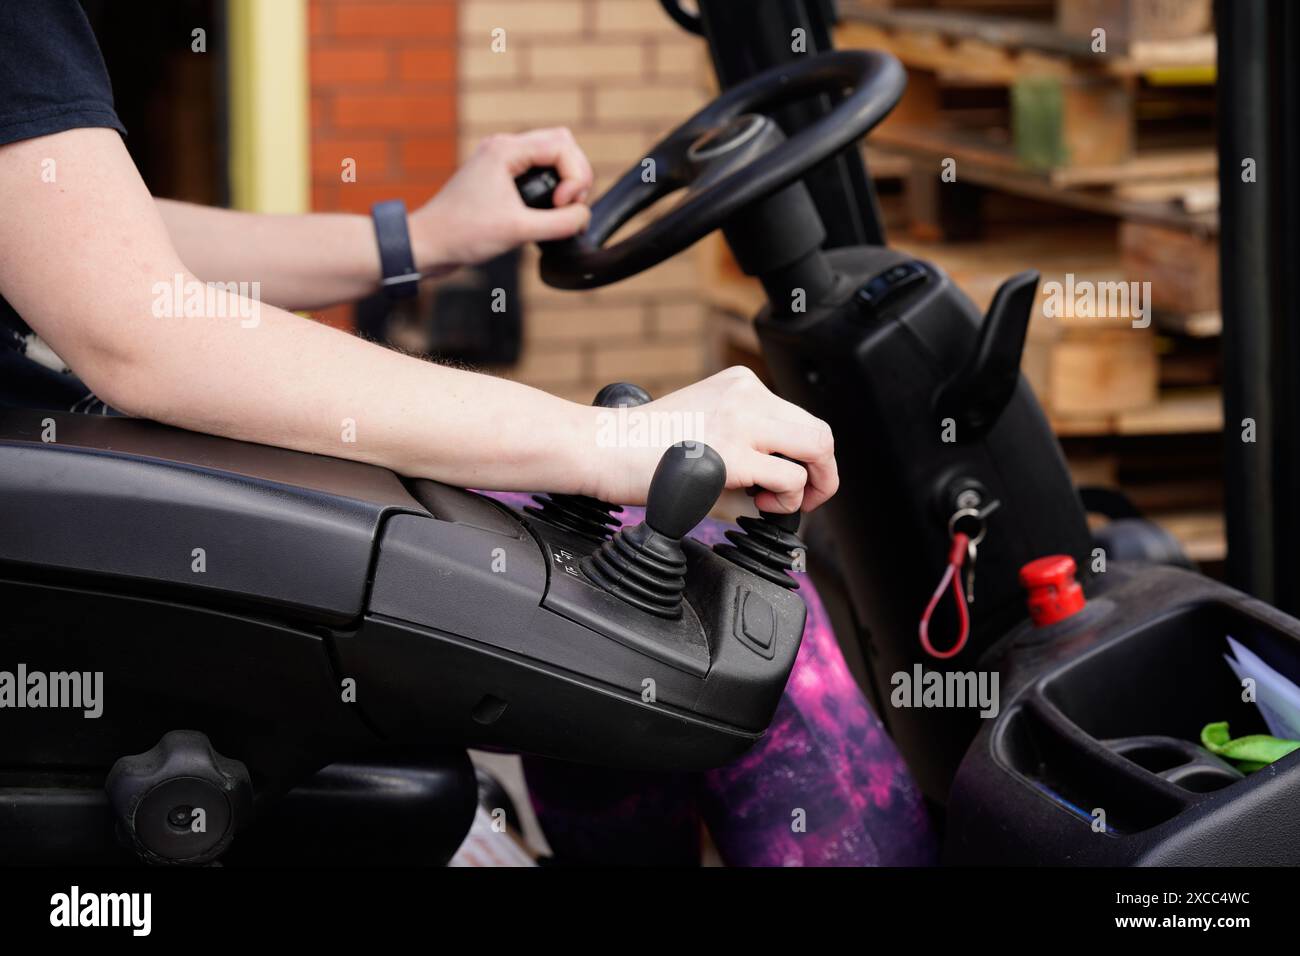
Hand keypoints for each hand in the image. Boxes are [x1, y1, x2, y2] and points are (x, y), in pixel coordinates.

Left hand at [410, 127, 593, 271]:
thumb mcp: (519, 231)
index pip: (563, 146)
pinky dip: (551, 189)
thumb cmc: (462, 234)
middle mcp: (504, 148)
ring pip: (551, 157)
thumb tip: (584, 217)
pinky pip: (538, 171)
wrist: (427, 245)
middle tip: (566, 207)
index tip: (561, 206)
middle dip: (574, 175)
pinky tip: (548, 214)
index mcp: (506, 150)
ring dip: (564, 181)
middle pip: (562, 144)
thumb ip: (560, 222)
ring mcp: (501, 162)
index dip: (574, 177)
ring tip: (560, 212)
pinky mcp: (500, 178)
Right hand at [588, 367, 838, 513]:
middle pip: (819, 432)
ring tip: (776, 501)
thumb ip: (747, 452)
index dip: (807, 458)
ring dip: (810, 485)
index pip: (800, 419)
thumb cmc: (643, 450)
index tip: (793, 483)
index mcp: (740, 386)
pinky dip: (786, 499)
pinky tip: (758, 504)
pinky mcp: (733, 453)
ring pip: (817, 448)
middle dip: (822, 473)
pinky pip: (790, 477)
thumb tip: (785, 492)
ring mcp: (741, 421)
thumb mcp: (707, 435)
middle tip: (804, 500)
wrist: (602, 449)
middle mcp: (746, 395)